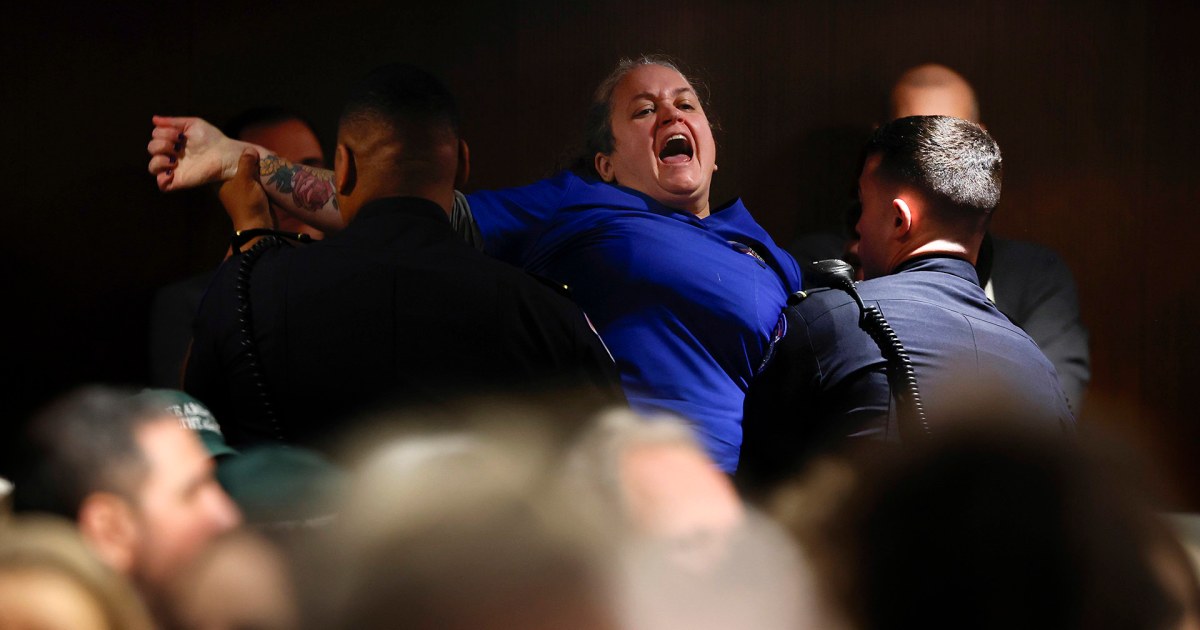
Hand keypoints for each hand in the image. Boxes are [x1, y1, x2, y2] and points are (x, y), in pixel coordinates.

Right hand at [147, 116, 262, 190]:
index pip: (155, 135)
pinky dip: (162, 178)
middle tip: (178, 146)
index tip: (179, 135)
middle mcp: (171, 154)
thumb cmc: (211, 138)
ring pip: (151, 167)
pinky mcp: (179, 181)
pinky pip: (161, 184)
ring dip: (159, 159)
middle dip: (161, 144)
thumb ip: (172, 121)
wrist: (225, 154)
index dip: (163, 133)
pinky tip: (172, 171)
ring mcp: (174, 168)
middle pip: (151, 148)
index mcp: (173, 141)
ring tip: (174, 159)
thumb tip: (154, 119)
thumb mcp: (191, 124)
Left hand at [218, 150, 272, 231]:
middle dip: (252, 165)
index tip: (249, 151)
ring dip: (260, 173)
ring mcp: (245, 196)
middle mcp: (232, 190)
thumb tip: (249, 149)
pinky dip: (266, 181)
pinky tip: (273, 175)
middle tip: (262, 155)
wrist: (259, 225)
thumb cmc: (248, 202)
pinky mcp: (256, 200)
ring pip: (252, 179)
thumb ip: (246, 163)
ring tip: (269, 163)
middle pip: (242, 172)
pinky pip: (260, 186)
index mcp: (224, 184)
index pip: (229, 166)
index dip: (239, 158)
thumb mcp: (245, 179)